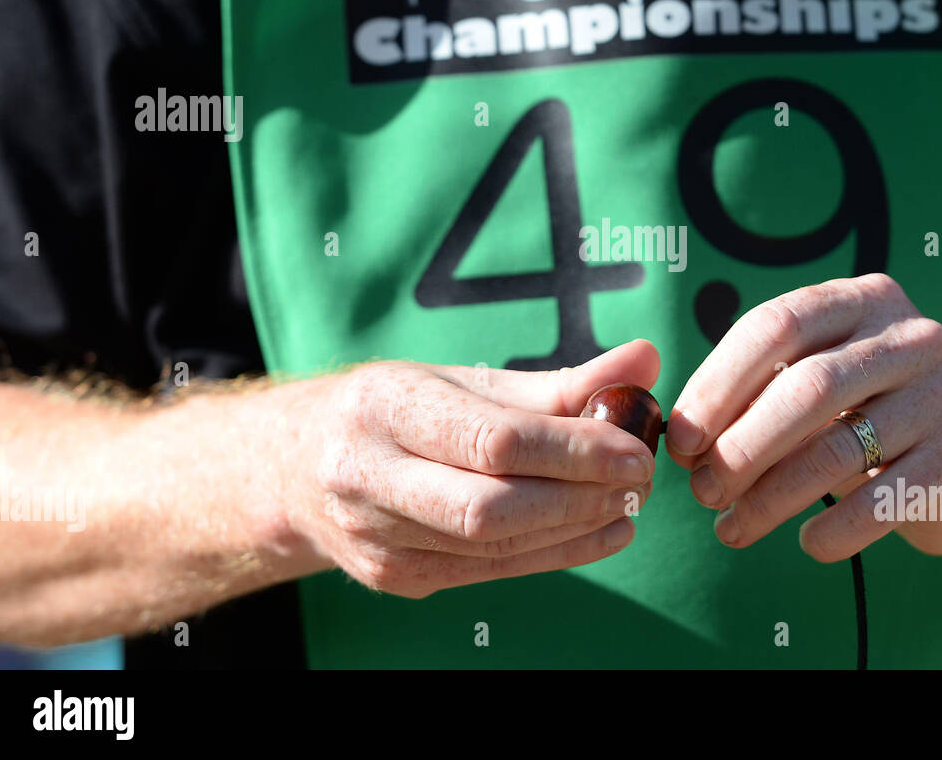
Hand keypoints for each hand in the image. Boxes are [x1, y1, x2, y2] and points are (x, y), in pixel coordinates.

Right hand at [275, 340, 658, 596]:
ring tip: (630, 500)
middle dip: (580, 498)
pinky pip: (492, 571)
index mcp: (383, 408)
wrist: (295, 469)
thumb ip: (558, 380)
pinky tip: (602, 530)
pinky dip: (558, 553)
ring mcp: (378, 540)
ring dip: (578, 528)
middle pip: (491, 509)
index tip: (635, 448)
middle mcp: (368, 478)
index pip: (492, 440)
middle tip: (640, 479)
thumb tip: (645, 360)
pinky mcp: (399, 580)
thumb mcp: (464, 381)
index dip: (573, 450)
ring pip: (496, 547)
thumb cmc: (395, 411)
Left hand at [665, 274, 941, 560]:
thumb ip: (761, 391)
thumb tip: (682, 439)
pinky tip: (808, 544)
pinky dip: (837, 527)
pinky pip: (885, 498)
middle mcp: (908, 335)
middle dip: (740, 447)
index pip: (775, 326)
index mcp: (860, 300)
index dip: (718, 384)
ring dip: (772, 497)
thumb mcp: (822, 379)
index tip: (682, 440)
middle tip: (703, 492)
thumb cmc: (871, 414)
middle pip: (804, 387)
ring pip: (837, 447)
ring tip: (733, 527)